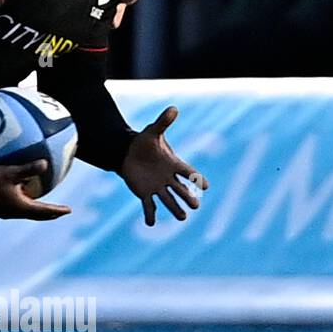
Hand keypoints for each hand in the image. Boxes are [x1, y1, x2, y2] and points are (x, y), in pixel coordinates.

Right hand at [0, 160, 71, 220]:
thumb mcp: (10, 171)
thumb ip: (28, 169)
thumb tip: (46, 164)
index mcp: (19, 207)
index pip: (43, 211)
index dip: (56, 210)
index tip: (68, 210)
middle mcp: (11, 213)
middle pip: (34, 216)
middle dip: (48, 214)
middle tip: (58, 212)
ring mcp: (1, 213)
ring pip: (22, 214)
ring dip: (33, 211)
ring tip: (39, 207)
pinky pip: (12, 210)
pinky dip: (21, 207)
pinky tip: (17, 200)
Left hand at [120, 106, 208, 225]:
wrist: (127, 152)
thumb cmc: (143, 142)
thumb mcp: (152, 132)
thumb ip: (163, 122)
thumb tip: (173, 108)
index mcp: (173, 165)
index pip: (188, 172)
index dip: (197, 179)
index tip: (205, 185)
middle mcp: (168, 179)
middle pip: (181, 190)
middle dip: (188, 198)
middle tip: (195, 206)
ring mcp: (157, 187)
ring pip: (168, 200)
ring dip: (175, 209)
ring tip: (182, 218)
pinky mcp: (145, 193)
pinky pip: (149, 206)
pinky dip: (150, 215)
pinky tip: (150, 223)